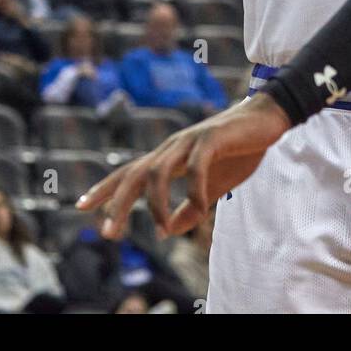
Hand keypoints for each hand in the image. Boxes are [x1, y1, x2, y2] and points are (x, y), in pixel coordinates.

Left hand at [76, 93, 291, 238]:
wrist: (269, 117)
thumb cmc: (240, 149)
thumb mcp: (214, 186)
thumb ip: (192, 207)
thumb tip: (168, 231)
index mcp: (171, 156)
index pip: (130, 172)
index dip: (106, 189)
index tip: (82, 207)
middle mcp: (173, 146)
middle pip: (135, 173)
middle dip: (117, 203)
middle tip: (108, 232)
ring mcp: (190, 140)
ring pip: (157, 171)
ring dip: (156, 204)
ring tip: (162, 228)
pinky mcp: (211, 139)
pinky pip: (195, 169)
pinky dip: (193, 192)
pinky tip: (200, 210)